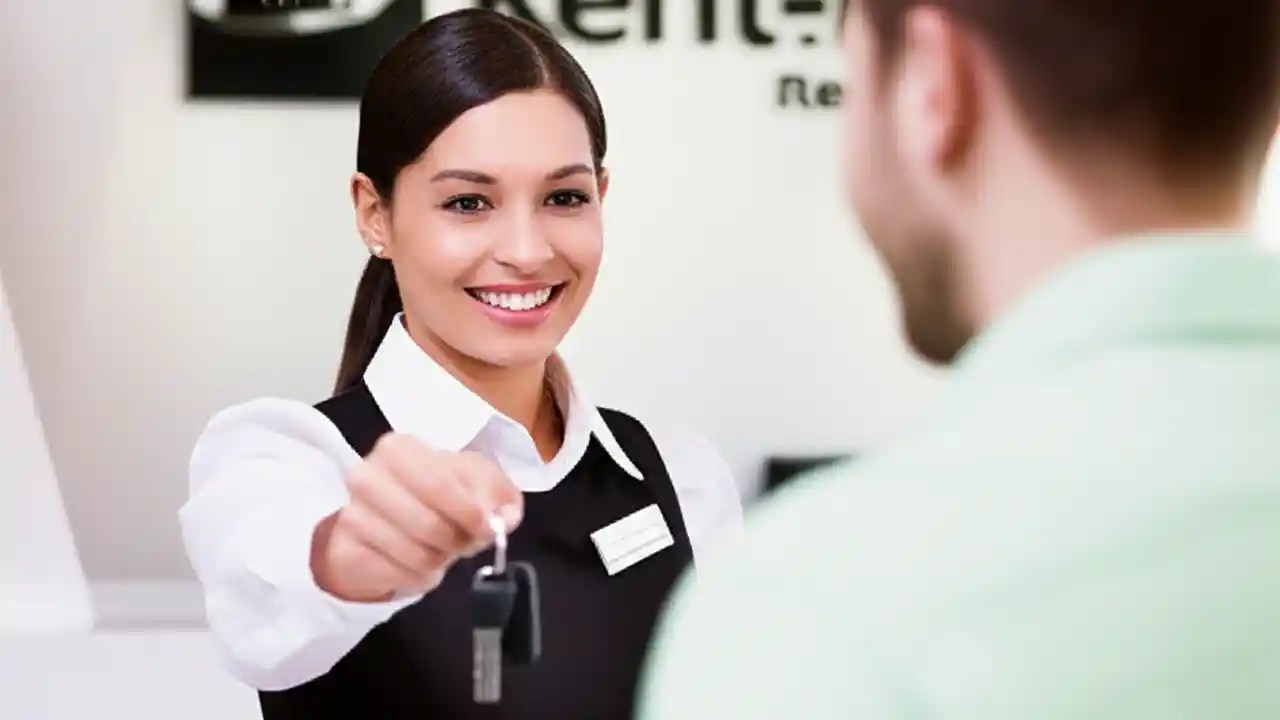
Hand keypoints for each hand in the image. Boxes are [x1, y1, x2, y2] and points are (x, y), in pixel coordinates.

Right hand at [311, 433, 522, 602]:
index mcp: (399, 449)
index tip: (485, 528)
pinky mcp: (347, 551)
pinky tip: (417, 561)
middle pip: (428, 524)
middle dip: (457, 540)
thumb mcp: (476, 484)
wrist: (389, 522)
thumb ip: (499, 495)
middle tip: (465, 542)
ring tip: (441, 549)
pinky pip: (399, 574)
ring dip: (440, 559)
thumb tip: (504, 518)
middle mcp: (367, 476)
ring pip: (415, 554)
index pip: (438, 483)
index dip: (468, 512)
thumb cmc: (438, 496)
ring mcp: (351, 514)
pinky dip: (419, 574)